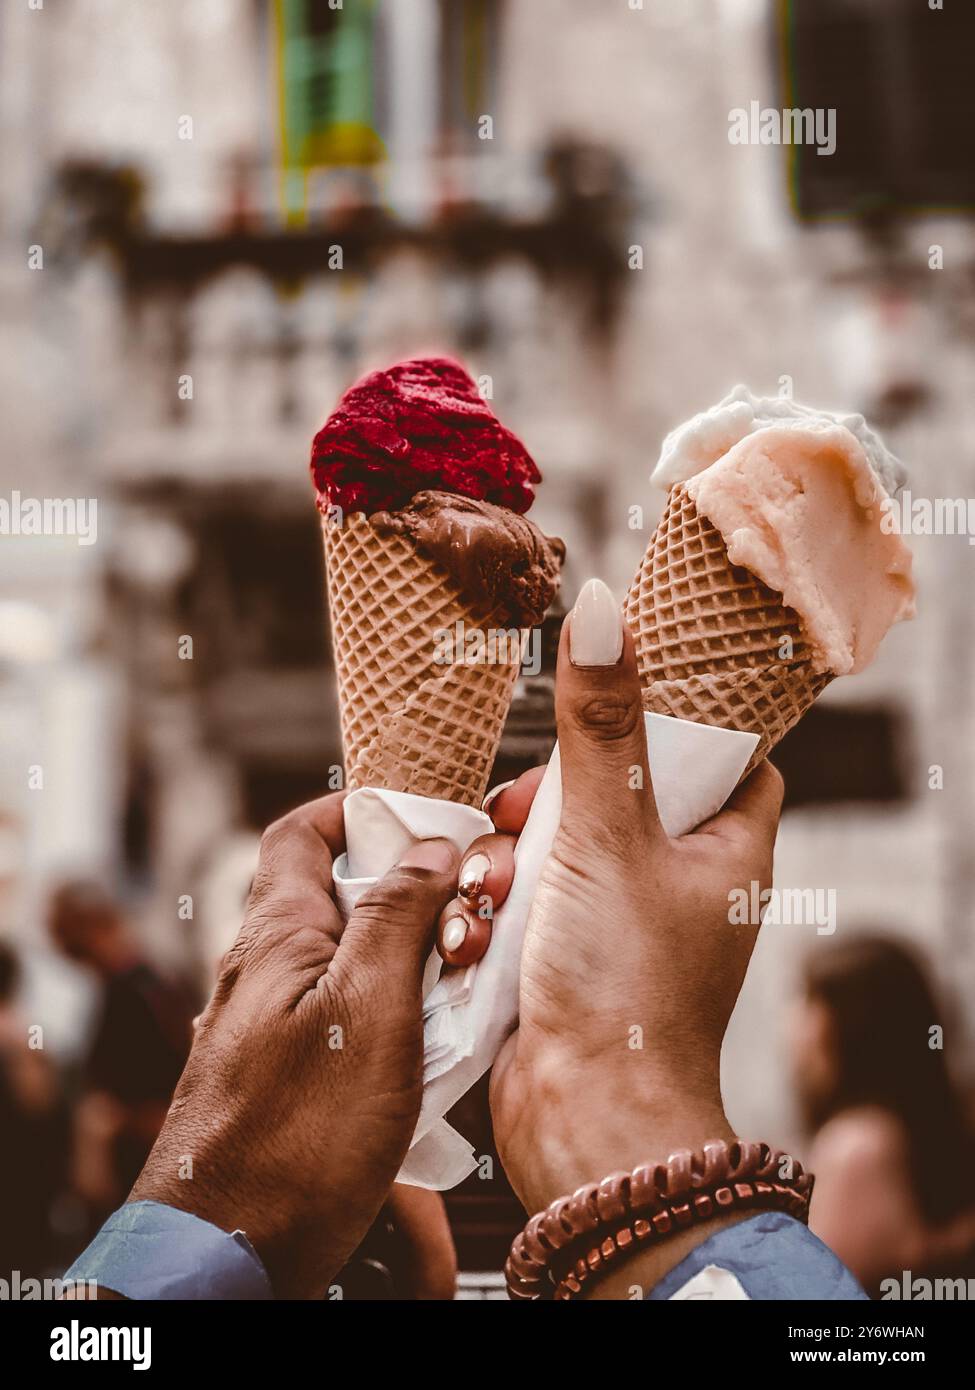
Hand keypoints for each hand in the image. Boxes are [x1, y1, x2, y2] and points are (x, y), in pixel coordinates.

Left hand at [129, 794, 458, 1298]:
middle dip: (415, 898)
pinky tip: (436, 1056)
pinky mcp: (289, 1081)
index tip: (423, 820)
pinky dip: (400, 1023)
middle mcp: (267, 974)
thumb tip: (431, 850)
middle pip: (342, 898)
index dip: (359, 811)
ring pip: (356, 965)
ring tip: (467, 990)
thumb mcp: (369, 1010)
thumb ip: (398, 919)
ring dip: (416, 966)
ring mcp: (274, 1030)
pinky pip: (353, 1024)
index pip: (302, 832)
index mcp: (278, 936)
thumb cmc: (294, 1140)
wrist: (229, 1257)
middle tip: (472, 918)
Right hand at [489, 580, 783, 1286]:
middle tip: (521, 813)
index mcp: (727, 849)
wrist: (581, 1122)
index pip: (727, 757)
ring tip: (490, 888)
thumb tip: (602, 608)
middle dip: (552, 800)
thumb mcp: (608, 835)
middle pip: (618, 794)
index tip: (610, 712)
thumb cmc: (622, 984)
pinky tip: (473, 926)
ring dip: (510, 857)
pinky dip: (496, 905)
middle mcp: (683, 884)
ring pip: (558, 847)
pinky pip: (527, 901)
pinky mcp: (570, 960)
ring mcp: (624, 925)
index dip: (672, 724)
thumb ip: (600, 724)